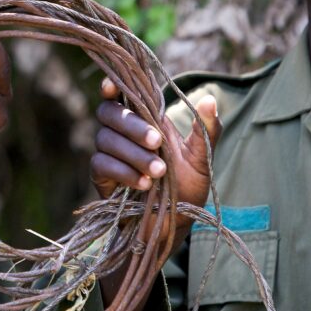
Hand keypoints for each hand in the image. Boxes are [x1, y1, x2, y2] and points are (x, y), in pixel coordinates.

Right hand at [91, 77, 221, 310]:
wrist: (172, 226)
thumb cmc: (187, 190)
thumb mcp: (202, 160)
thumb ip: (206, 131)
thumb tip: (209, 99)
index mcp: (146, 120)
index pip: (122, 94)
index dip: (113, 85)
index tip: (112, 84)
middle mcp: (123, 133)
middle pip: (109, 113)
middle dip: (132, 125)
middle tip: (157, 141)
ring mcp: (110, 154)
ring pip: (105, 139)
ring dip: (132, 154)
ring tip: (159, 172)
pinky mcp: (101, 177)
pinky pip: (101, 165)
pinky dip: (122, 172)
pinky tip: (143, 183)